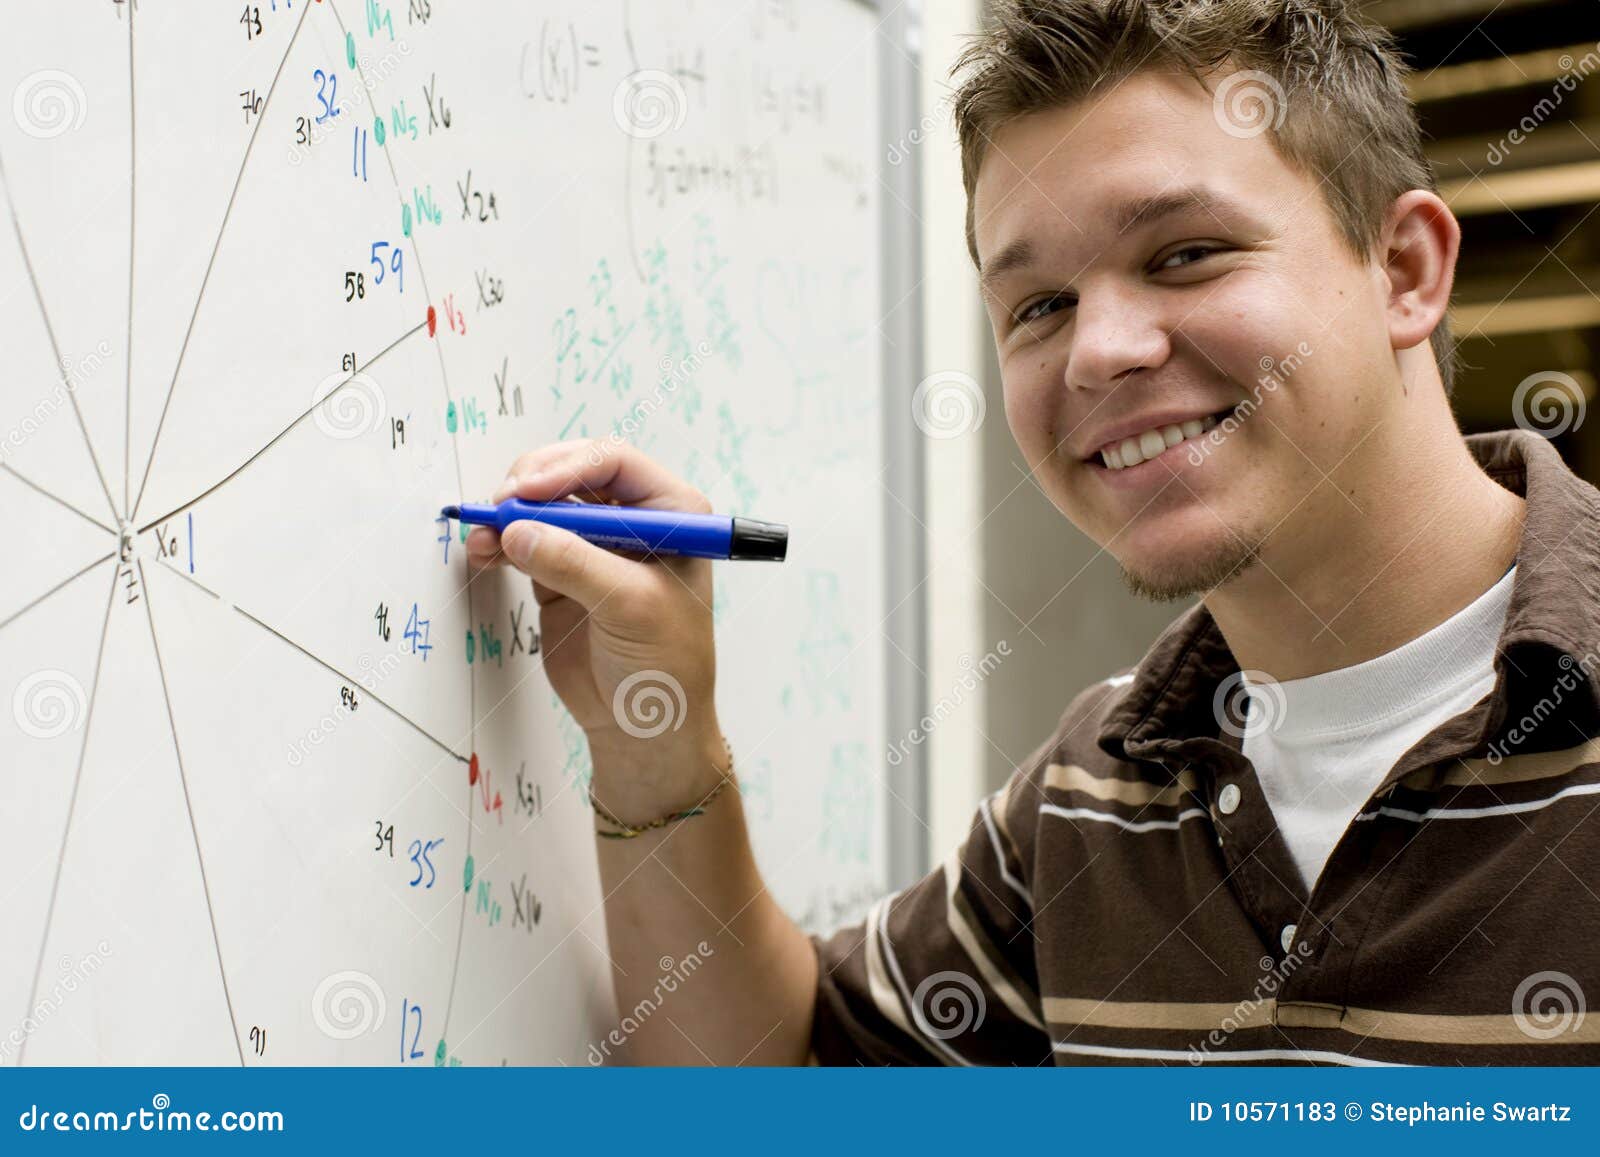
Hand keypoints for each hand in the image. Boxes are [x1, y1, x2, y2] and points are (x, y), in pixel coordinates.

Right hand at [465, 440, 722, 800]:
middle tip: (500, 507)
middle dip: (532, 485)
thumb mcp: (629, 606)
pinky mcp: (561, 574)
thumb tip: (517, 531)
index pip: (615, 463)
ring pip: (543, 506)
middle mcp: (633, 520)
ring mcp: (594, 546)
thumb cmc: (665, 664)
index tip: (529, 490)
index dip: (569, 467)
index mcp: (672, 512)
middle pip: (573, 474)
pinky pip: (524, 541)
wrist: (644, 725)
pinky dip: (500, 542)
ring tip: (482, 535)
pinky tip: (482, 551)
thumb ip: (575, 563)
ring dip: (509, 513)